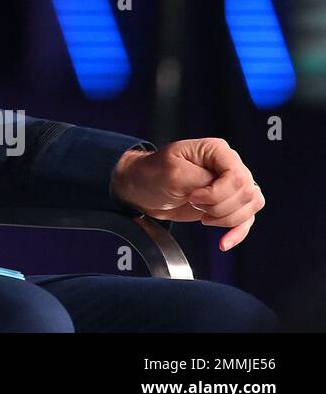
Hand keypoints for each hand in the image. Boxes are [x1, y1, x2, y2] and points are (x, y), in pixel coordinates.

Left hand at [111, 138, 264, 250]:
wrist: (141, 190)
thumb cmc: (151, 174)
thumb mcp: (171, 172)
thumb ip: (200, 179)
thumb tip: (220, 188)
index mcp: (216, 150)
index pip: (237, 176)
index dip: (217, 193)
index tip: (193, 197)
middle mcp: (228, 164)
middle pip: (246, 193)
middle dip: (219, 207)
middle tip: (193, 203)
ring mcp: (230, 184)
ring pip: (251, 205)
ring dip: (227, 218)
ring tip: (202, 216)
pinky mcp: (227, 203)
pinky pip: (247, 219)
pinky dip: (237, 232)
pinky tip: (224, 243)